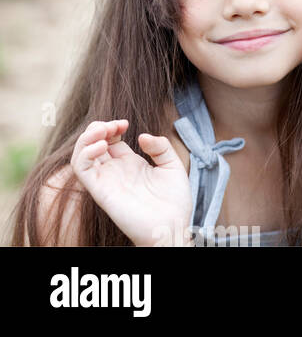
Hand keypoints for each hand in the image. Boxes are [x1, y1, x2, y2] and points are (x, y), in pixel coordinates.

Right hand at [70, 119, 191, 247]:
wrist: (173, 224)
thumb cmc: (174, 200)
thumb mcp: (172, 165)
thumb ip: (160, 147)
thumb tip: (141, 136)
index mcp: (130, 164)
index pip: (110, 140)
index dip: (112, 127)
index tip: (125, 123)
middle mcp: (115, 171)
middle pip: (92, 145)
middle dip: (97, 128)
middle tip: (114, 124)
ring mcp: (106, 181)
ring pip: (80, 156)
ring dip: (86, 138)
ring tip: (103, 131)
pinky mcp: (101, 191)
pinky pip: (81, 170)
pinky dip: (84, 153)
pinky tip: (102, 145)